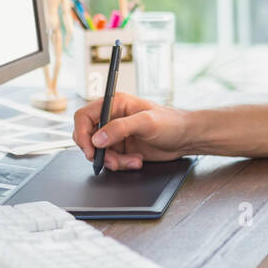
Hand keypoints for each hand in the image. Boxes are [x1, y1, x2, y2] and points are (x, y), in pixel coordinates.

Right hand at [71, 91, 186, 169]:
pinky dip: (120, 164)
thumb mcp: (146, 122)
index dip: (81, 133)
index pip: (84, 116)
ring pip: (99, 152)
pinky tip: (136, 161)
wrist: (186, 138)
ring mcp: (116, 134)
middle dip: (98, 152)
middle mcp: (112, 118)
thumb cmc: (172, 122)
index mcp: (115, 104)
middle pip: (88, 137)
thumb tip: (97, 138)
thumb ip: (120, 128)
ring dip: (113, 160)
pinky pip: (111, 160)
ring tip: (132, 160)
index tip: (90, 148)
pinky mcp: (122, 148)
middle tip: (111, 160)